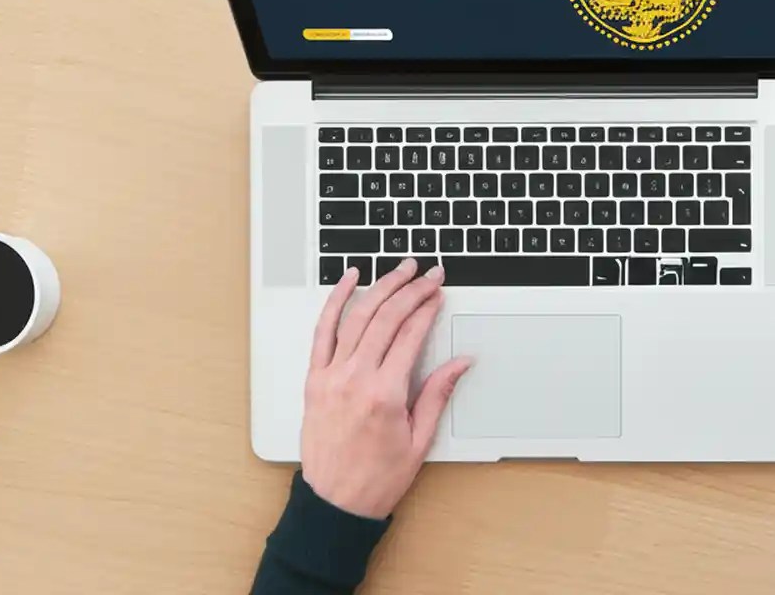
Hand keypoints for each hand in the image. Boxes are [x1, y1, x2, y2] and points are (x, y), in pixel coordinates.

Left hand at [300, 261, 470, 519]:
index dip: (427, 308)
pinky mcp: (314, 379)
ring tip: (398, 270)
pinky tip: (346, 281)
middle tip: (427, 274)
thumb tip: (460, 362)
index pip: (410, 335)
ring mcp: (330, 376)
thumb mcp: (420, 439)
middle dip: (410, 290)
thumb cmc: (376, 478)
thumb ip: (438, 394)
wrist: (335, 503)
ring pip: (355, 317)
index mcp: (385, 395)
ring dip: (379, 288)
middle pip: (385, 319)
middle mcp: (355, 380)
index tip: (439, 293)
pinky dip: (334, 302)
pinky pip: (322, 331)